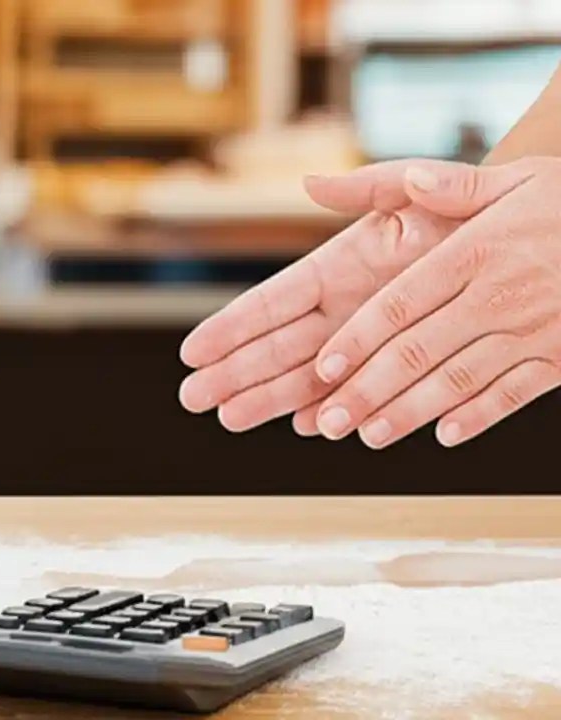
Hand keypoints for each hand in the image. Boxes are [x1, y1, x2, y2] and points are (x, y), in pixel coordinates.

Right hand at [178, 162, 467, 434]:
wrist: (520, 237)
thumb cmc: (468, 207)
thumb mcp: (418, 189)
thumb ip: (368, 189)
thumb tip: (313, 183)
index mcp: (338, 266)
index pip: (273, 302)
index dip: (233, 326)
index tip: (195, 349)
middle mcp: (343, 307)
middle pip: (276, 348)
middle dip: (233, 373)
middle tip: (192, 397)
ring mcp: (364, 338)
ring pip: (306, 376)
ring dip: (266, 399)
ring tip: (226, 417)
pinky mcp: (393, 361)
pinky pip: (354, 393)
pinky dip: (327, 408)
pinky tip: (299, 425)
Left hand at [311, 157, 560, 447]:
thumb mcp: (517, 178)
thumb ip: (448, 183)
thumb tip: (399, 181)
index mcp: (477, 250)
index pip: (401, 302)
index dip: (358, 338)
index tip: (324, 366)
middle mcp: (501, 294)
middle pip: (420, 350)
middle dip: (368, 389)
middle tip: (333, 418)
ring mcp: (535, 329)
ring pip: (459, 379)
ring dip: (410, 412)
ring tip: (370, 434)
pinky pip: (516, 393)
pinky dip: (479, 416)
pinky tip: (445, 435)